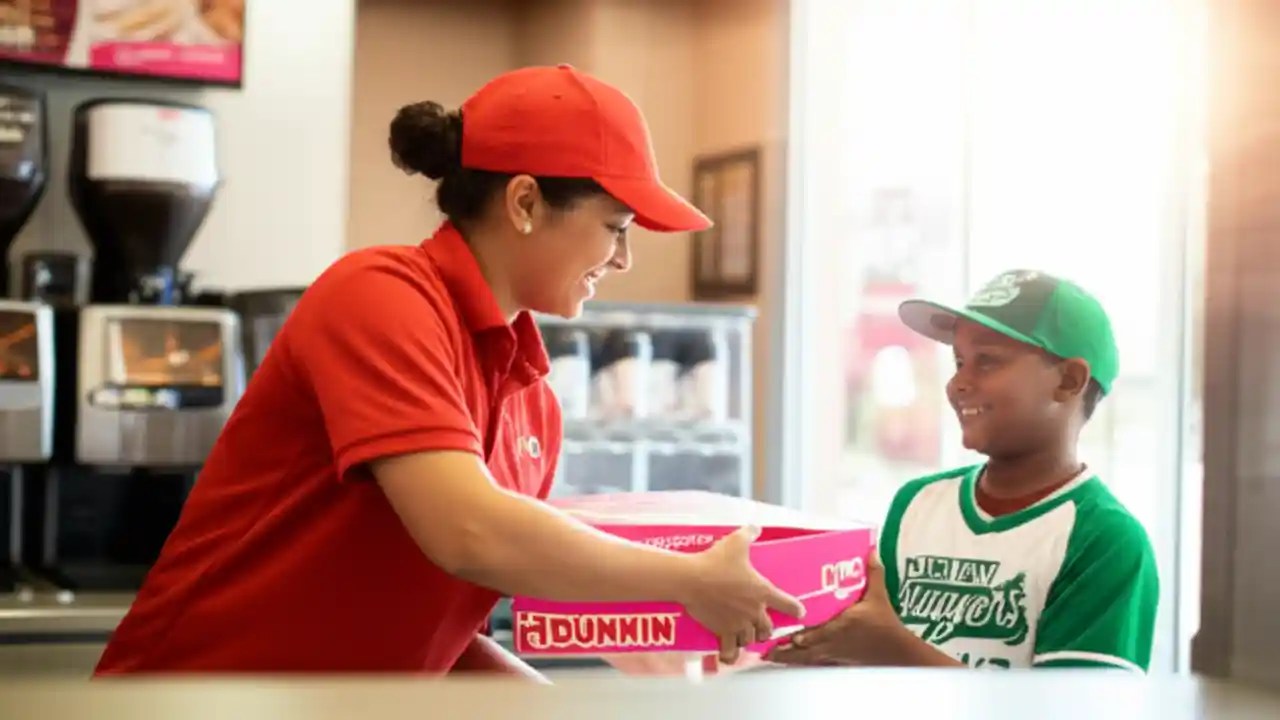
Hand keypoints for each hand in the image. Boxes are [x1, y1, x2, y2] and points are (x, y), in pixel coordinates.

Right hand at [678, 525, 805, 664]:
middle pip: (767, 628)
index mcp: (762, 591)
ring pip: (750, 640)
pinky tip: (729, 657)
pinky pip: (729, 650)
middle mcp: (754, 611)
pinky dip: (730, 655)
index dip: (795, 608)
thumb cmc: (715, 561)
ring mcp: (738, 624)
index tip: (800, 612)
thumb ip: (749, 534)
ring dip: (749, 639)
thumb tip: (755, 528)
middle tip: (763, 627)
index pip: (787, 603)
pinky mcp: (722, 631)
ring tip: (745, 637)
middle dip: (767, 629)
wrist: (692, 579)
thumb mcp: (736, 542)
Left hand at [765, 552, 905, 665]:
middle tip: (764, 650)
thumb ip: (874, 574)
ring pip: (807, 659)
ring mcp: (834, 653)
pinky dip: (801, 661)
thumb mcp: (879, 597)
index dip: (801, 638)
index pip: (817, 633)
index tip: (784, 635)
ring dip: (789, 659)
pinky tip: (790, 660)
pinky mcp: (837, 660)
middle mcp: (833, 642)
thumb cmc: (886, 624)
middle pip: (805, 651)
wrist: (897, 651)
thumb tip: (871, 550)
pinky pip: (815, 662)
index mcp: (840, 626)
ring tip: (769, 656)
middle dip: (785, 652)